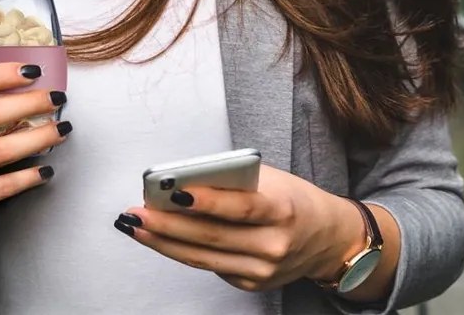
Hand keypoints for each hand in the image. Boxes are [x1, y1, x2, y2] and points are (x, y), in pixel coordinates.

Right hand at [0, 62, 71, 241]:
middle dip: (30, 103)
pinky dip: (27, 178)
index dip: (0, 73)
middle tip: (57, 97)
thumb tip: (19, 80)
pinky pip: (0, 187)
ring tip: (62, 128)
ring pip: (1, 151)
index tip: (31, 70)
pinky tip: (46, 169)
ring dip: (38, 138)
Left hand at [115, 164, 361, 292]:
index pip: (240, 206)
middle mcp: (274, 245)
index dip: (207, 199)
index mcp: (283, 210)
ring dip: (163, 241)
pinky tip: (160, 238)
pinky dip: (182, 251)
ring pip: (203, 257)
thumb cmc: (292, 197)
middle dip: (167, 224)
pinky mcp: (251, 284)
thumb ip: (233, 180)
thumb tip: (183, 180)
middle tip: (136, 211)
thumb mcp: (271, 179)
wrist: (327, 237)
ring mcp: (263, 270)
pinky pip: (210, 266)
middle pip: (212, 236)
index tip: (174, 190)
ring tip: (136, 225)